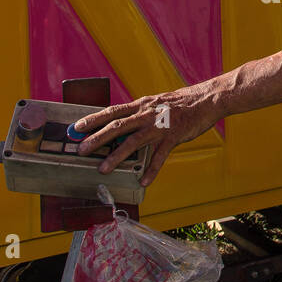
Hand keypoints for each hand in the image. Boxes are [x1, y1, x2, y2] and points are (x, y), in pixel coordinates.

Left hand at [71, 83, 221, 186]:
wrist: (206, 100)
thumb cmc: (180, 103)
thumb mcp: (155, 103)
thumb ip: (138, 113)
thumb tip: (120, 124)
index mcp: (141, 105)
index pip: (112, 112)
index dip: (93, 119)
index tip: (76, 128)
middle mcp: (147, 114)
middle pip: (117, 126)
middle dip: (97, 138)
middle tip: (81, 150)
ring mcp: (159, 126)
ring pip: (134, 142)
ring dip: (117, 156)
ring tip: (103, 169)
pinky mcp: (173, 137)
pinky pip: (160, 156)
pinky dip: (151, 170)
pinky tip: (143, 182)